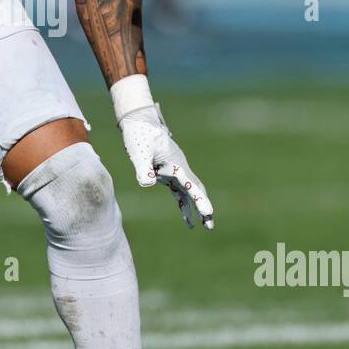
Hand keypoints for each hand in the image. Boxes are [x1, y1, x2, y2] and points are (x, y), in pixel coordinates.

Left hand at [118, 103, 213, 229]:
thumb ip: (143, 168)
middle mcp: (180, 168)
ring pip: (191, 192)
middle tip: (209, 225)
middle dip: (204, 207)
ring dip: (197, 208)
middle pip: (197, 189)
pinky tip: (187, 220)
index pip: (191, 185)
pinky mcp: (167, 173)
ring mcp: (175, 171)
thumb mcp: (140, 152)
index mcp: (176, 164)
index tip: (208, 212)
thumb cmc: (139, 136)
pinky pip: (179, 193)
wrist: (139, 123)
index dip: (199, 199)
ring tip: (204, 225)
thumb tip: (147, 183)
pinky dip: (184, 205)